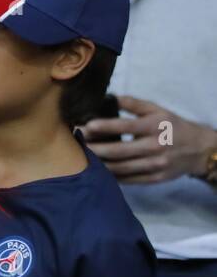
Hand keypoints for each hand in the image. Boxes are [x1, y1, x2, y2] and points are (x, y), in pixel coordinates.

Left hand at [81, 95, 216, 183]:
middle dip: (95, 147)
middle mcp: (155, 147)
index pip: (126, 127)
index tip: (86, 126)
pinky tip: (98, 169)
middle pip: (119, 151)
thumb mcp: (157, 110)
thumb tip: (109, 97)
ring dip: (100, 163)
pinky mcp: (155, 179)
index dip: (105, 127)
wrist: (199, 149)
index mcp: (154, 127)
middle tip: (78, 143)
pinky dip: (112, 175)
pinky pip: (129, 179)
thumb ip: (134, 103)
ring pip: (121, 168)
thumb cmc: (172, 125)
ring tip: (83, 156)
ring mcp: (155, 165)